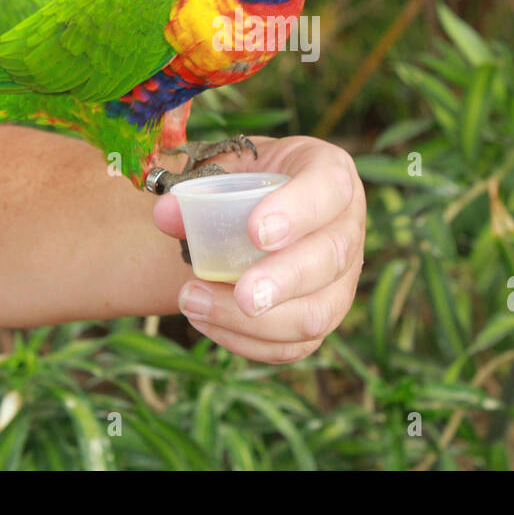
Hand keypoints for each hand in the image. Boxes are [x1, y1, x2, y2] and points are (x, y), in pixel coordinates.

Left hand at [152, 136, 365, 362]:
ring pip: (317, 313)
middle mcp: (348, 226)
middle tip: (243, 296)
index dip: (297, 211)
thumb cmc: (248, 182)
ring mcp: (342, 278)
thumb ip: (198, 189)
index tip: (255, 232)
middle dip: (284, 281)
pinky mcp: (323, 315)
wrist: (259, 211)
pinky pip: (296, 345)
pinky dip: (248, 342)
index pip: (329, 188)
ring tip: (194, 303)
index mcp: (331, 174)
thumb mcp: (227, 169)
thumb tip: (166, 214)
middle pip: (330, 259)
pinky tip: (206, 322)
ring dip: (256, 322)